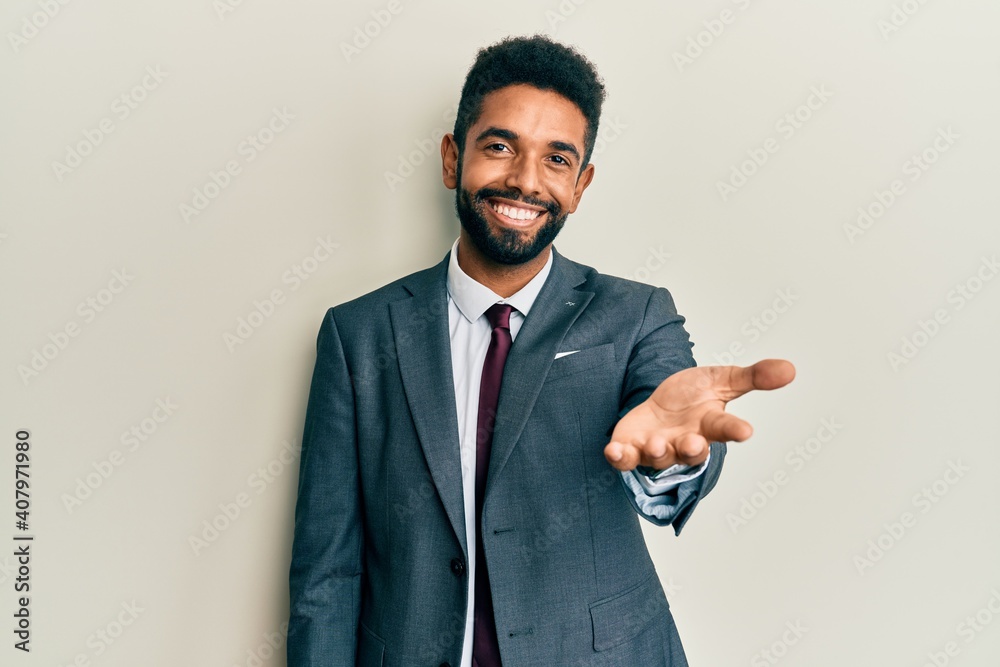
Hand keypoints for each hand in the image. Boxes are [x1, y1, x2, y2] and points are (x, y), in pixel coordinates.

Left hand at [604, 359, 795, 471]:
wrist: (659, 403)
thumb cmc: (693, 396)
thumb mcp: (723, 379)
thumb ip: (753, 376)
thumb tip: (790, 368)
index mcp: (710, 424)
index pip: (726, 428)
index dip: (735, 430)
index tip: (746, 430)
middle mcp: (685, 441)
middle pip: (693, 452)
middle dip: (694, 449)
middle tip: (695, 442)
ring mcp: (658, 447)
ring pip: (660, 458)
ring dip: (659, 452)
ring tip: (657, 443)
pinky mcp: (631, 449)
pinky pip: (625, 460)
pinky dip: (620, 458)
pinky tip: (613, 451)